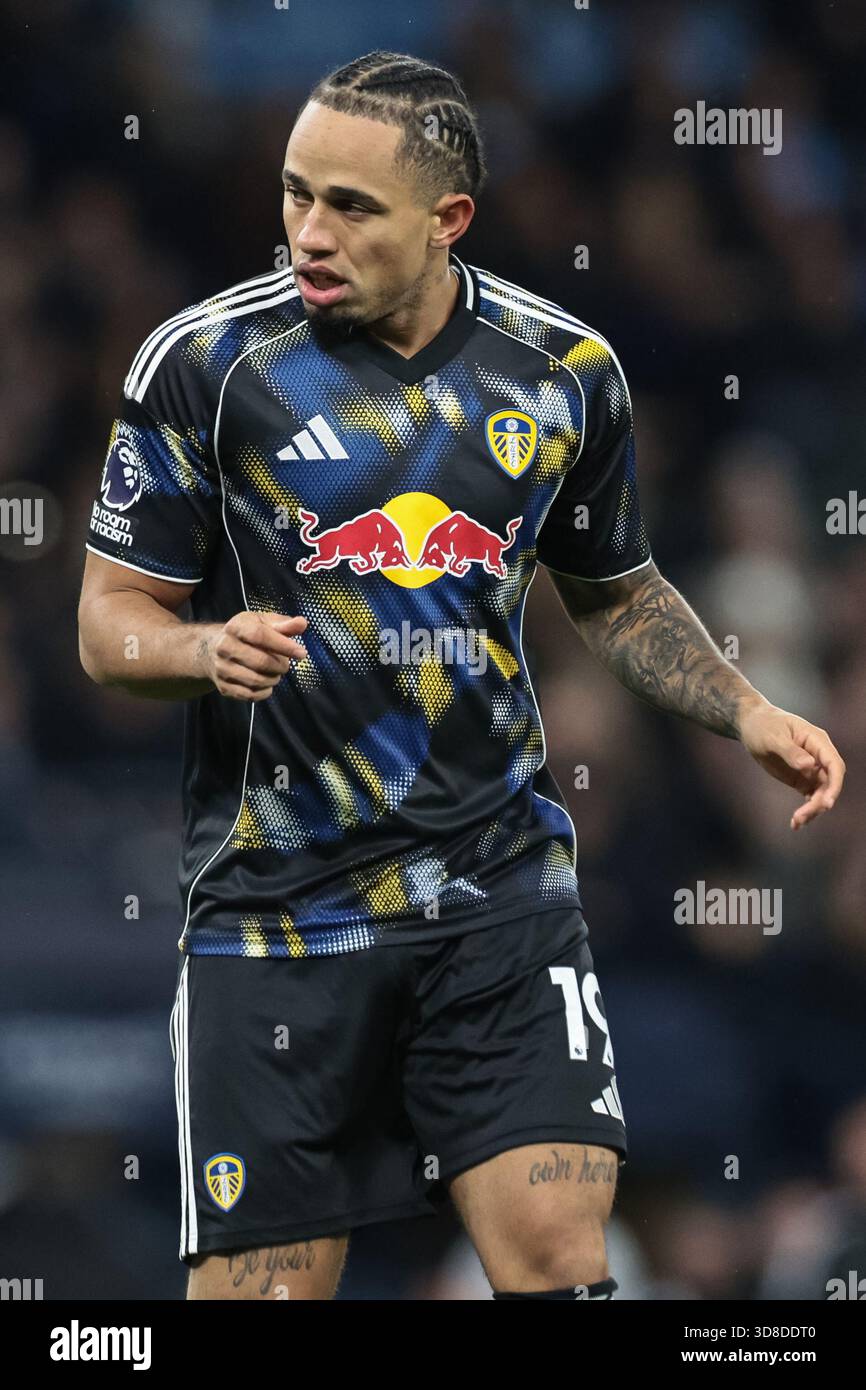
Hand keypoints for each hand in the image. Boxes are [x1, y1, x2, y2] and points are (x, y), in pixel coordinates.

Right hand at [202, 611, 307, 701]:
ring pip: (256, 680)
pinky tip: (267, 684)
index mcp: (235, 627)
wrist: (214, 649)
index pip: (260, 636)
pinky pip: (250, 695)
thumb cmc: (246, 634)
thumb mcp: (263, 623)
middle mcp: (224, 647)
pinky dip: (265, 692)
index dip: (283, 645)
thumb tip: (302, 623)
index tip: (301, 653)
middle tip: (285, 664)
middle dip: (280, 665)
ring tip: (276, 673)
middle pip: (260, 661)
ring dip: (274, 679)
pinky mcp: (223, 687)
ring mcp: (222, 669)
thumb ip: (284, 624)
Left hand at [736, 699, 845, 829]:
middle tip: (802, 816)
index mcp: (817, 741)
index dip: (835, 784)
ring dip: (812, 810)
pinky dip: (806, 810)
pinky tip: (795, 824)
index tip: (827, 802)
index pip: (834, 764)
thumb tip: (809, 765)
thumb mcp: (773, 737)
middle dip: (821, 801)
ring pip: (821, 793)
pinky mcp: (802, 779)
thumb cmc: (763, 725)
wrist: (751, 724)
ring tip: (796, 822)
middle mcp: (819, 756)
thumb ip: (790, 751)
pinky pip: (810, 797)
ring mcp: (812, 769)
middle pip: (829, 783)